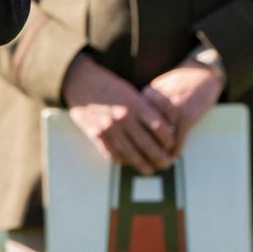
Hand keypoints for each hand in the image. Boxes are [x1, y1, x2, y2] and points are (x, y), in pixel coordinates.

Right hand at [63, 54, 176, 174]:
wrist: (80, 81)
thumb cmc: (109, 85)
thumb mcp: (131, 92)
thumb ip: (146, 109)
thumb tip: (165, 129)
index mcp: (135, 104)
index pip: (159, 128)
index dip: (168, 141)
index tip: (172, 147)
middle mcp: (122, 117)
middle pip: (147, 144)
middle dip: (159, 157)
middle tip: (167, 164)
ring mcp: (108, 127)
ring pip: (130, 153)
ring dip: (142, 164)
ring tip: (150, 170)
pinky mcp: (95, 134)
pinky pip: (111, 153)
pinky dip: (122, 160)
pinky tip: (129, 163)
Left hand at [141, 55, 223, 157]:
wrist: (202, 72)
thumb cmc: (179, 81)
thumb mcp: (157, 88)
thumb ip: (147, 104)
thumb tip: (135, 124)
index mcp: (147, 94)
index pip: (135, 120)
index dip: (133, 136)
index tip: (131, 148)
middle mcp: (157, 102)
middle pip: (146, 131)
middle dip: (145, 148)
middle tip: (145, 160)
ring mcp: (172, 109)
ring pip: (162, 138)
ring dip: (161, 152)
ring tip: (160, 162)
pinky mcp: (187, 115)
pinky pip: (178, 138)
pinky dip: (175, 149)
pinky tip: (174, 156)